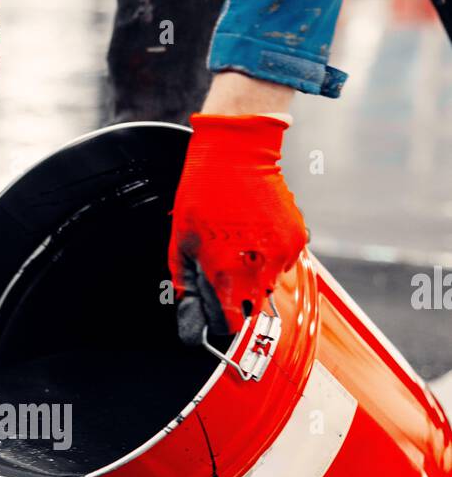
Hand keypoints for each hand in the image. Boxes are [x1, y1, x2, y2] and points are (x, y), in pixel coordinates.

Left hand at [168, 112, 307, 345]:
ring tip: (239, 246)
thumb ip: (185, 280)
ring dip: (254, 276)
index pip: (228, 323)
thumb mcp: (180, 239)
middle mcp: (257, 268)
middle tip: (223, 272)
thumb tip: (189, 306)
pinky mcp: (297, 240)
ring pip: (268, 285)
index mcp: (224, 272)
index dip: (218, 319)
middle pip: (251, 308)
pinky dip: (270, 257)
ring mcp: (281, 254)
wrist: (238, 153)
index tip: (213, 311)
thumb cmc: (204, 191)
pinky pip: (283, 264)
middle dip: (236, 297)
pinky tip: (255, 235)